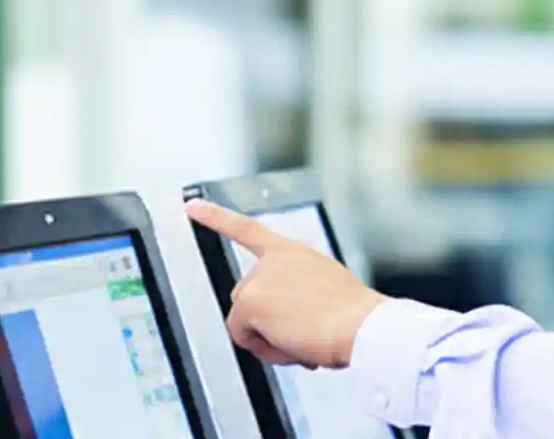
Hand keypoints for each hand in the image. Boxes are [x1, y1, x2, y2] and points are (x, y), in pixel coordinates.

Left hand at [186, 199, 387, 369]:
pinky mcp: (250, 301)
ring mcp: (260, 278)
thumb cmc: (355, 318)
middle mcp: (275, 260)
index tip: (192, 206)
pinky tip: (292, 343)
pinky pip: (242, 337)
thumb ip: (296, 299)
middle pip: (248, 297)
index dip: (217, 218)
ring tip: (305, 338)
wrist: (361, 326)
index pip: (249, 231)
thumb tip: (280, 327)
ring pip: (245, 321)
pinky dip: (264, 348)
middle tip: (303, 332)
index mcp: (295, 253)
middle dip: (267, 321)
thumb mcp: (325, 296)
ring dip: (269, 337)